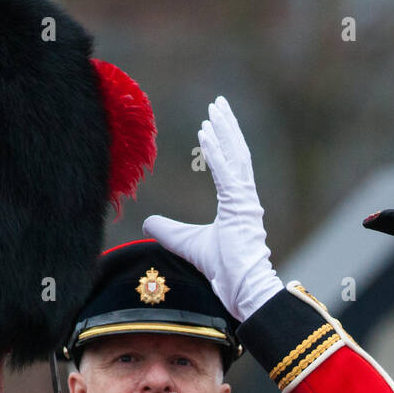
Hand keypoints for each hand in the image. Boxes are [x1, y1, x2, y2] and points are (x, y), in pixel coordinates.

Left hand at [143, 96, 283, 321]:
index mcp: (238, 203)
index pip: (230, 166)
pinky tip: (206, 134)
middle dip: (227, 127)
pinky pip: (228, 172)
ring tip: (215, 110)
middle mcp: (245, 198)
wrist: (242, 288)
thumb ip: (168, 230)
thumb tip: (147, 222)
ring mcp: (246, 201)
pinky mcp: (241, 206)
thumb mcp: (185, 244)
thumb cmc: (223, 270)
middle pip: (237, 153)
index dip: (220, 144)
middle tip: (218, 104)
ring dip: (225, 131)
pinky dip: (216, 152)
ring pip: (237, 156)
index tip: (208, 125)